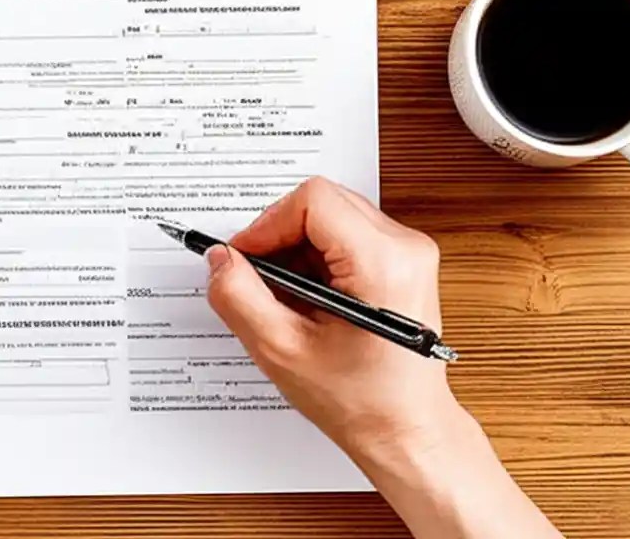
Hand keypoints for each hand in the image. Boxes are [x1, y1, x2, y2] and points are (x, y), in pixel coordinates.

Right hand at [205, 177, 452, 455]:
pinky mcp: (404, 262)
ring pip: (332, 216)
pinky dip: (317, 259)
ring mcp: (409, 253)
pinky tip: (309, 300)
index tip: (245, 256)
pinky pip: (347, 235)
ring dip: (297, 250)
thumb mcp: (282, 351)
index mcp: (382, 263)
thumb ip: (240, 297)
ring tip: (288, 299)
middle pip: (322, 203)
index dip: (267, 223)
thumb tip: (220, 259)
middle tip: (260, 279)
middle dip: (280, 236)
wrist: (406, 429)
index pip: (313, 200)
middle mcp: (404, 248)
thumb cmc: (362, 401)